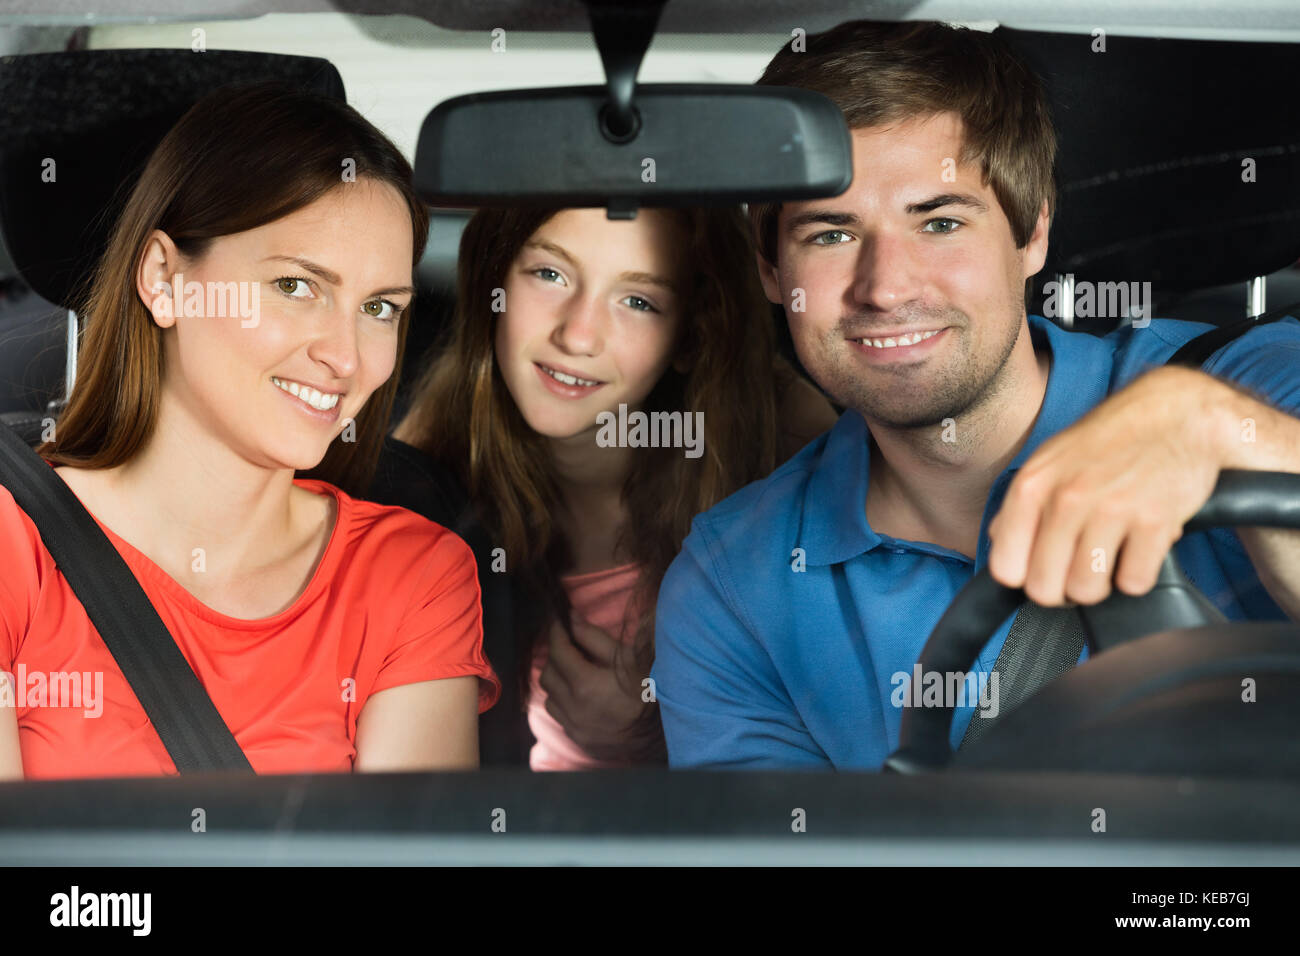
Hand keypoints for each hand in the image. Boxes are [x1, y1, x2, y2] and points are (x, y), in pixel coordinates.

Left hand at [539, 616, 664, 762]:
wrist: (664, 731)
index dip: (556, 633)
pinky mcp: (578, 739)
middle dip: (555, 656)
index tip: (559, 622)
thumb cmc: (648, 688)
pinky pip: (558, 715)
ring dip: (557, 680)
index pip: (557, 652)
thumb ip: (593, 637)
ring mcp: (575, 728)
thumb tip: (570, 619)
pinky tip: (578, 693)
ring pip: (549, 697)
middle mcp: (575, 709)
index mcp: (586, 686)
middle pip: (547, 675)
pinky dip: (562, 700)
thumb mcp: (626, 657)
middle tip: (569, 644)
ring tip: (573, 669)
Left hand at [987, 366, 1228, 606]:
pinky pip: (1134, 583)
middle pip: (1045, 588)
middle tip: (1079, 569)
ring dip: (1101, 585)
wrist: (1176, 413)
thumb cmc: (1109, 440)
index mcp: (1033, 486)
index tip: (1042, 570)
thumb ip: (1021, 504)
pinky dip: (1138, 575)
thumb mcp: (1049, 461)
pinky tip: (1138, 549)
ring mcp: (1111, 510)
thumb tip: (1000, 543)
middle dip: (1063, 590)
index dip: (1024, 578)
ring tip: (1109, 559)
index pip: (1006, 567)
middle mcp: (1066, 498)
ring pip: (1087, 591)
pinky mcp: (1156, 522)